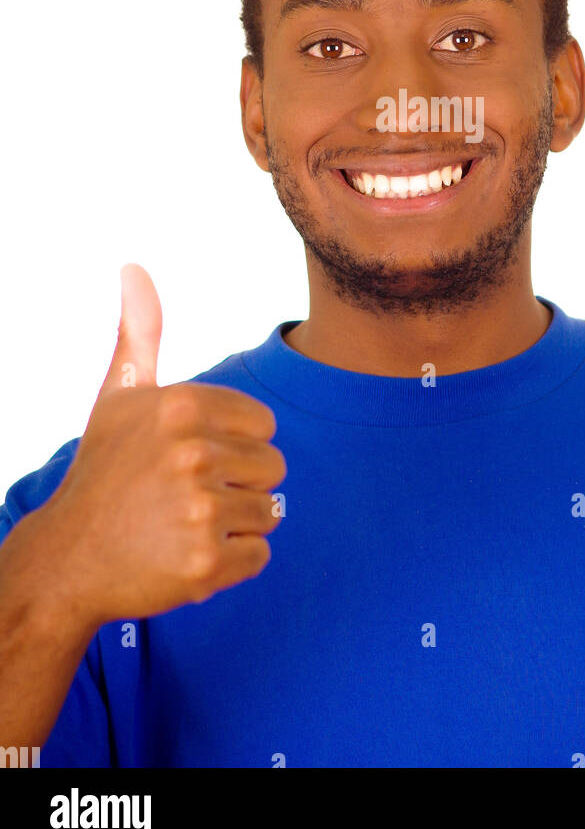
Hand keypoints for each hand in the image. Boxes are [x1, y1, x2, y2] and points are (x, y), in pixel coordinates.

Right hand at [41, 264, 285, 626]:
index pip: (264, 425)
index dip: (233, 444)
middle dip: (238, 485)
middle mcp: (192, 453)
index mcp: (181, 406)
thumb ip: (140, 331)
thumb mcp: (119, 395)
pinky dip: (231, 562)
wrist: (67, 560)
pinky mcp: (206, 562)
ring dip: (234, 524)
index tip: (189, 458)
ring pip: (269, 511)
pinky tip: (186, 555)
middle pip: (273, 467)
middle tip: (185, 496)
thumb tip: (133, 267)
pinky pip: (260, 555)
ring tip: (184, 524)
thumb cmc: (104, 471)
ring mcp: (199, 509)